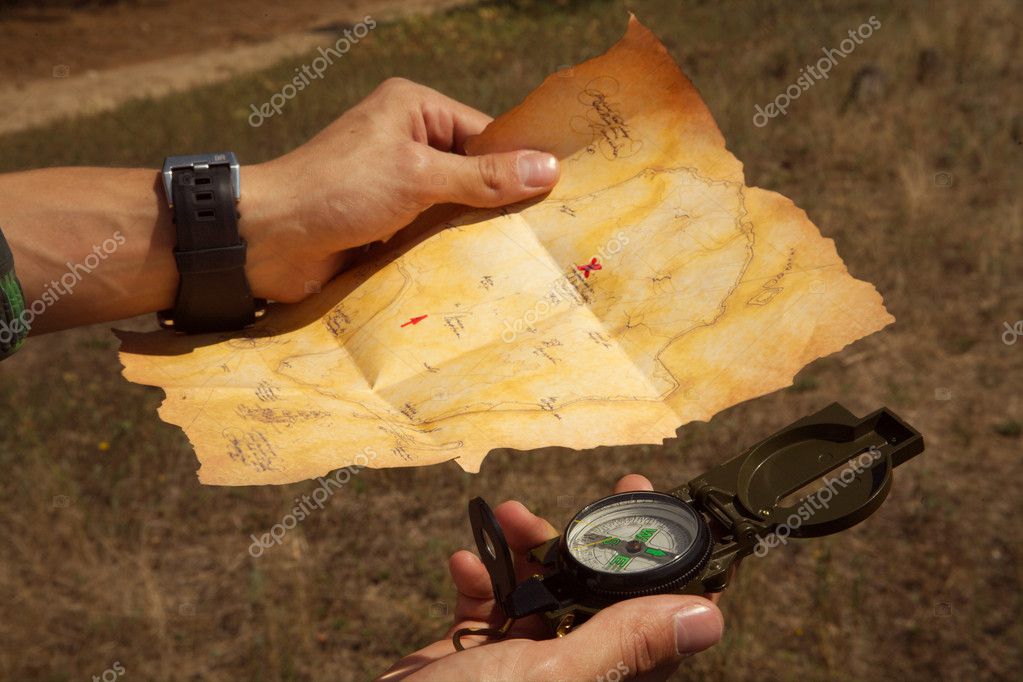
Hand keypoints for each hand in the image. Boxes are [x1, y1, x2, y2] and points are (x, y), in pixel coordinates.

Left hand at [241, 78, 560, 301]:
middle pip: (472, 171)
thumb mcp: (418, 177)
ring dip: (473, 229)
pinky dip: (449, 246)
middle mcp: (406, 140)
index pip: (484, 134)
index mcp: (414, 109)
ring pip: (453, 205)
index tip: (556, 196)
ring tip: (519, 254)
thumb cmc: (340, 190)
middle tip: (543, 232)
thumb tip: (548, 169)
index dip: (517, 164)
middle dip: (499, 201)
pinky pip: (431, 230)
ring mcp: (396, 182)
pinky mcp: (386, 220)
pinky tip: (480, 266)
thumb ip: (483, 178)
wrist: (269, 238)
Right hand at [378, 474, 724, 680]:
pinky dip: (480, 574)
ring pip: (546, 587)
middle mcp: (574, 670)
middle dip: (596, 538)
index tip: (667, 510)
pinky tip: (463, 561)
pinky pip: (490, 601)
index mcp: (605, 679)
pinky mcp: (478, 653)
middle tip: (614, 486)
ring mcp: (525, 660)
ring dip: (529, 545)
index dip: (672, 561)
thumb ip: (624, 643)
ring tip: (507, 516)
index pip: (660, 619)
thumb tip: (710, 619)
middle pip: (602, 591)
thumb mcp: (553, 675)